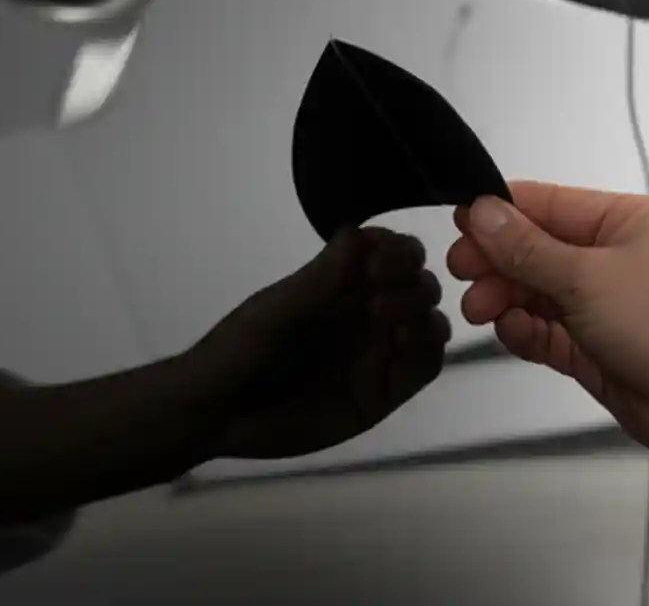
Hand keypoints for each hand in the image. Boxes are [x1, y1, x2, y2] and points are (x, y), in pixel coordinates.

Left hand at [191, 227, 450, 458]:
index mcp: (338, 284)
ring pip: (428, 321)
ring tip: (392, 329)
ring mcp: (376, 352)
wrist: (219, 415)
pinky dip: (428, 351)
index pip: (389, 251)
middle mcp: (363, 313)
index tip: (380, 265)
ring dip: (422, 315)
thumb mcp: (275, 311)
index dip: (396, 251)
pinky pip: (425, 366)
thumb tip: (361, 234)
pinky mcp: (384, 392)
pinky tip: (402, 349)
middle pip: (417, 282)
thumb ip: (321, 278)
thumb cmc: (239, 351)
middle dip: (411, 283)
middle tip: (376, 306)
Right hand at [446, 181, 648, 464]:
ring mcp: (612, 306)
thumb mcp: (588, 276)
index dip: (502, 213)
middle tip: (464, 272)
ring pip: (541, 293)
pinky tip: (509, 331)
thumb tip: (485, 215)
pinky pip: (550, 332)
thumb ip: (528, 249)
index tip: (461, 222)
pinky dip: (525, 331)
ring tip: (481, 308)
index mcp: (630, 220)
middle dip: (498, 261)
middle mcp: (622, 259)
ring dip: (507, 298)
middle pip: (540, 250)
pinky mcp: (602, 349)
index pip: (551, 205)